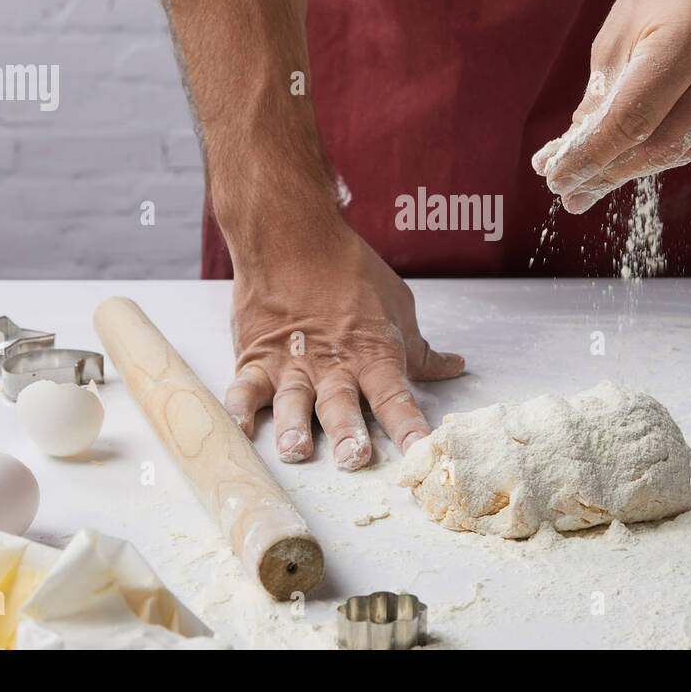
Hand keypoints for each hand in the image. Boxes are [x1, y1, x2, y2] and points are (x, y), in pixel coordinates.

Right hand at [222, 219, 463, 469]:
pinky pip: (244, 388)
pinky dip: (238, 409)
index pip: (396, 397)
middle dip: (348, 434)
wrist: (291, 234)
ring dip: (294, 428)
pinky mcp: (256, 358)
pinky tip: (237, 429)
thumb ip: (419, 349)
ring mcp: (291, 364)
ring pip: (293, 402)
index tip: (422, 454)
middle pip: (342, 405)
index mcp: (372, 355)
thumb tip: (453, 366)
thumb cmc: (349, 269)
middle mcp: (332, 365)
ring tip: (295, 451)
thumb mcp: (398, 307)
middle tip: (353, 457)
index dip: (409, 427)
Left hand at [532, 0, 690, 212]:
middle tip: (571, 194)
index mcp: (690, 38)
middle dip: (609, 173)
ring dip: (635, 169)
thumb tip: (568, 158)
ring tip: (593, 182)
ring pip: (685, 151)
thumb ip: (598, 102)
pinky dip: (668, 149)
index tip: (556, 178)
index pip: (632, 120)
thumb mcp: (615, 38)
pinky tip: (640, 151)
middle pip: (662, 145)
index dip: (591, 156)